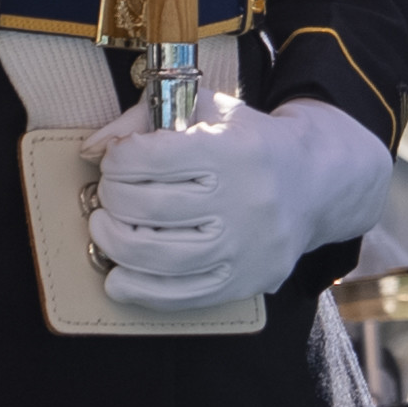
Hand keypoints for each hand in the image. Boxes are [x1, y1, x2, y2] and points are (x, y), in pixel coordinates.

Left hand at [80, 90, 392, 309]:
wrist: (316, 182)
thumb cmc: (249, 142)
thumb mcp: (206, 110)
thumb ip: (144, 118)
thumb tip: (92, 149)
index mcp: (234, 149)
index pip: (148, 158)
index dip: (117, 161)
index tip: (117, 162)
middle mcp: (244, 198)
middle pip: (146, 206)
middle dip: (111, 200)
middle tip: (108, 196)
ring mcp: (246, 245)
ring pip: (157, 256)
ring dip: (114, 243)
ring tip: (106, 229)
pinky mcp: (246, 280)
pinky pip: (180, 296)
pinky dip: (138, 290)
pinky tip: (119, 277)